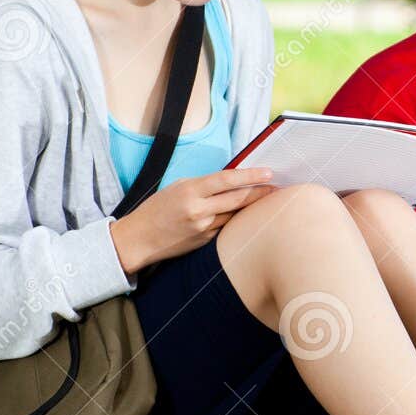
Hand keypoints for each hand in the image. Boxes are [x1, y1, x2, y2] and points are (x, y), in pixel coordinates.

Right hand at [110, 167, 275, 273]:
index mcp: (190, 190)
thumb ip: (204, 185)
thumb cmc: (157, 209)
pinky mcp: (205, 241)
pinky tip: (247, 217)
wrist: (138, 239)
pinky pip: (226, 227)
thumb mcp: (177, 187)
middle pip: (238, 199)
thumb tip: (232, 180)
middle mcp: (198, 209)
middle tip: (277, 187)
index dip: (250, 175)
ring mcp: (203, 227)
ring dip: (253, 207)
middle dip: (261, 192)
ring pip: (235, 214)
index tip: (268, 172)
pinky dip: (237, 220)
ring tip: (268, 199)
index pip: (227, 179)